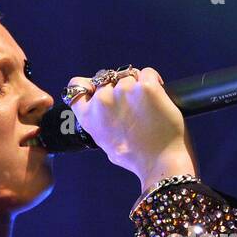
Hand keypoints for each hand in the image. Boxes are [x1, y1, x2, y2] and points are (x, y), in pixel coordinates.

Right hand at [64, 67, 194, 184]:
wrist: (160, 163)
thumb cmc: (135, 157)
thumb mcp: (104, 142)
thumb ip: (98, 121)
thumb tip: (100, 107)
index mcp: (89, 116)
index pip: (75, 89)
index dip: (87, 84)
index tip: (97, 87)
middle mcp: (103, 101)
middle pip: (107, 79)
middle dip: (119, 86)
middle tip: (133, 105)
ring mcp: (124, 91)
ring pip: (129, 76)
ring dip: (138, 85)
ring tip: (148, 106)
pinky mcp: (146, 87)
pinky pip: (148, 73)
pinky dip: (154, 81)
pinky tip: (159, 95)